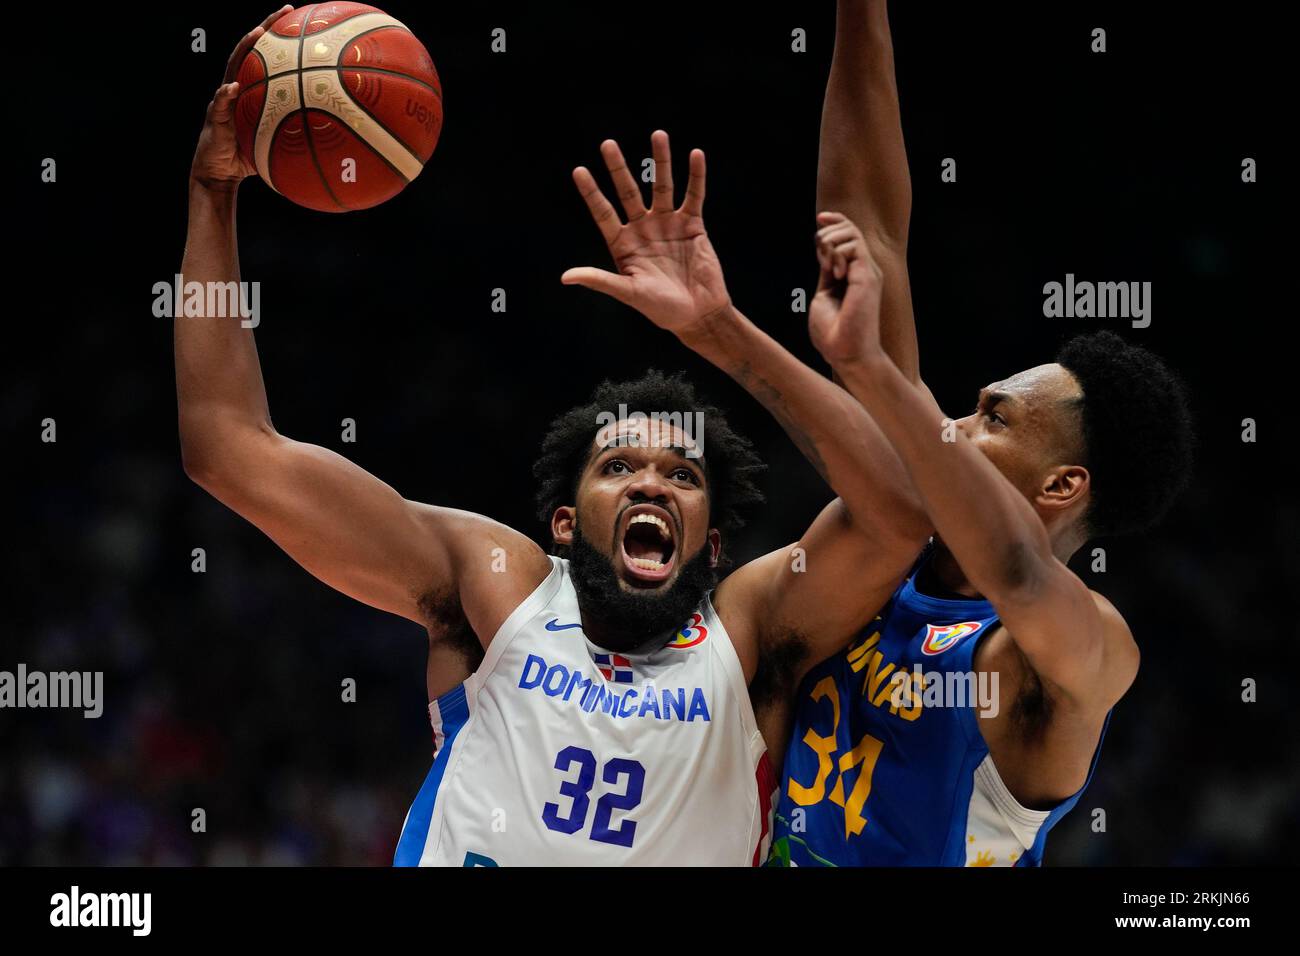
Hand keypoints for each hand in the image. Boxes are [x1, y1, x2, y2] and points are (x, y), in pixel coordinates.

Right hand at [190, 5, 292, 189]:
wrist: (220, 173)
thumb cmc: (251, 156)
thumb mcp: (279, 143)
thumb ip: (300, 134)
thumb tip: (336, 138)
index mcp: (253, 90)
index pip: (268, 57)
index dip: (282, 37)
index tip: (302, 19)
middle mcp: (238, 87)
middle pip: (251, 49)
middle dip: (266, 27)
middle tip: (286, 10)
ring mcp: (224, 98)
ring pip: (234, 65)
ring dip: (245, 48)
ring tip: (257, 34)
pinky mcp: (215, 115)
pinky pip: (221, 102)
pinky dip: (227, 94)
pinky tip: (235, 87)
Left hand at [562, 131, 731, 337]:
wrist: (698, 314)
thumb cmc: (661, 309)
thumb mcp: (628, 293)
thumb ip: (600, 280)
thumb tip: (565, 277)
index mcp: (623, 244)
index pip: (602, 213)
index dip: (591, 193)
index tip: (579, 170)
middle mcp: (643, 229)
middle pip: (628, 192)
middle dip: (618, 168)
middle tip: (607, 143)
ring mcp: (668, 224)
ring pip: (662, 186)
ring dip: (660, 161)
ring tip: (657, 134)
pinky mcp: (693, 225)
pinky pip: (694, 195)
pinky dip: (696, 176)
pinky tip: (696, 155)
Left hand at [808, 211, 884, 365]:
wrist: (846, 354)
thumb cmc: (834, 333)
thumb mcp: (823, 296)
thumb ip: (826, 275)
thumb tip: (823, 256)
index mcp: (854, 274)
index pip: (849, 236)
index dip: (834, 222)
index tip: (819, 219)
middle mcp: (864, 270)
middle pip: (849, 229)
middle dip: (827, 234)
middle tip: (820, 258)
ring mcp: (868, 272)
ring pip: (850, 233)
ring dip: (830, 244)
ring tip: (828, 268)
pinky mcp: (867, 276)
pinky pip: (853, 246)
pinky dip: (837, 254)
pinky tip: (836, 274)